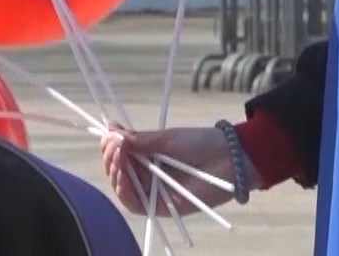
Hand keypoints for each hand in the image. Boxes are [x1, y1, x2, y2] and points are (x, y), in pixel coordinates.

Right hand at [100, 124, 258, 214]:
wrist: (229, 160)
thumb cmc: (200, 144)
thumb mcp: (167, 138)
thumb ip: (140, 140)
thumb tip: (111, 131)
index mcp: (147, 156)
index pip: (120, 154)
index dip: (110, 145)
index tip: (109, 133)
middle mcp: (147, 174)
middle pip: (117, 171)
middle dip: (110, 157)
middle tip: (114, 144)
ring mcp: (153, 190)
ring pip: (122, 187)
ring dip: (114, 172)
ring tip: (118, 155)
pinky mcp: (160, 207)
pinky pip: (136, 203)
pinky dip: (125, 190)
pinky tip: (123, 175)